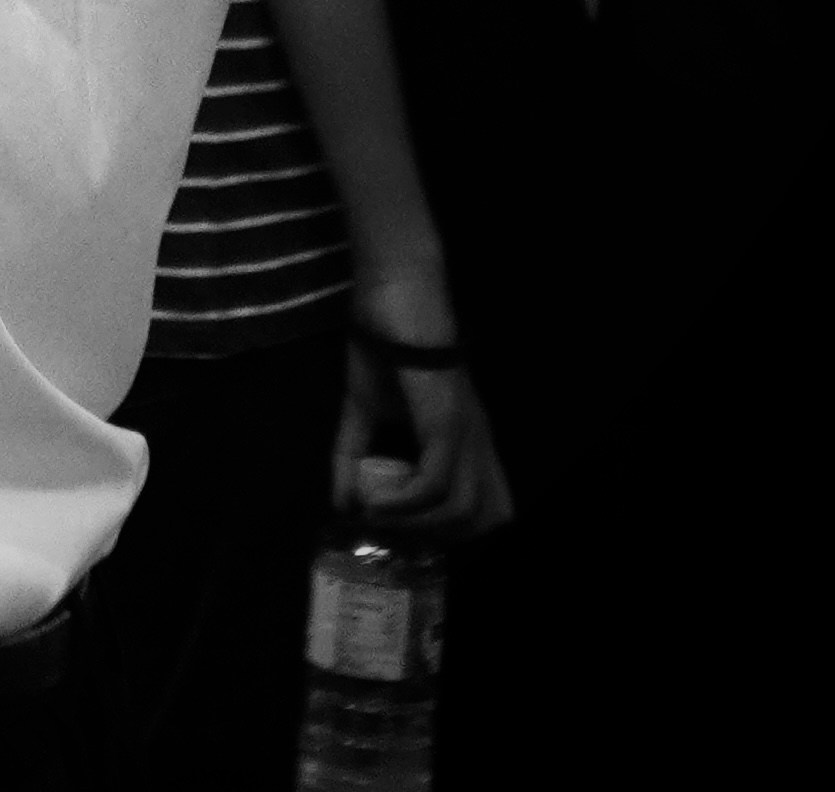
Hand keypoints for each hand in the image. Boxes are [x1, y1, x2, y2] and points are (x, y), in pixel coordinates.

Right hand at [334, 328, 516, 542]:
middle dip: (435, 537)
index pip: (494, 509)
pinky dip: (403, 502)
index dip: (459, 532)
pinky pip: (434, 485)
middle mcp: (476, 444)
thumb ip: (352, 455)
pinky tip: (375, 499)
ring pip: (461, 510)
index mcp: (466, 441)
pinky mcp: (446, 425)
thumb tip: (340, 505)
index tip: (406, 531)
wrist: (393, 296)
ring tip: (375, 514)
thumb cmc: (383, 342)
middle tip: (388, 529)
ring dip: (413, 524)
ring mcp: (465, 435)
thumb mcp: (361, 410)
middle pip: (486, 519)